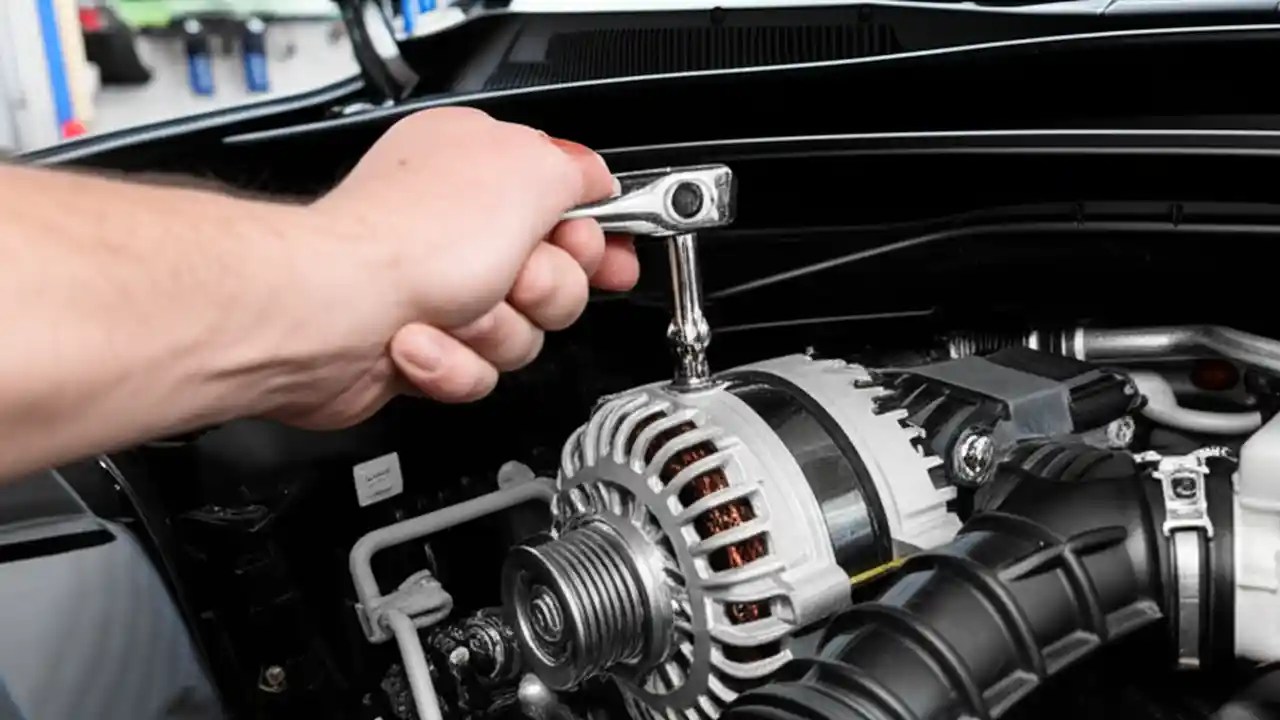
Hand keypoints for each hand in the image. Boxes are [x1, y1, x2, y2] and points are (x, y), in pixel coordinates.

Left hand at [268, 107, 636, 428]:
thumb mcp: (530, 175)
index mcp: (480, 167)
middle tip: (515, 277)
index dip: (596, 236)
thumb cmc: (409, 241)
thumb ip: (577, 173)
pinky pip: (480, 371)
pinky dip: (455, 363)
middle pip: (557, 279)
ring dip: (496, 330)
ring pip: (521, 334)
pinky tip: (422, 339)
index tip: (612, 258)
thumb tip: (596, 181)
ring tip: (456, 310)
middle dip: (546, 290)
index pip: (567, 203)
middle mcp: (457, 225)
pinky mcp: (423, 346)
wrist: (332, 316)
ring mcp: (438, 289)